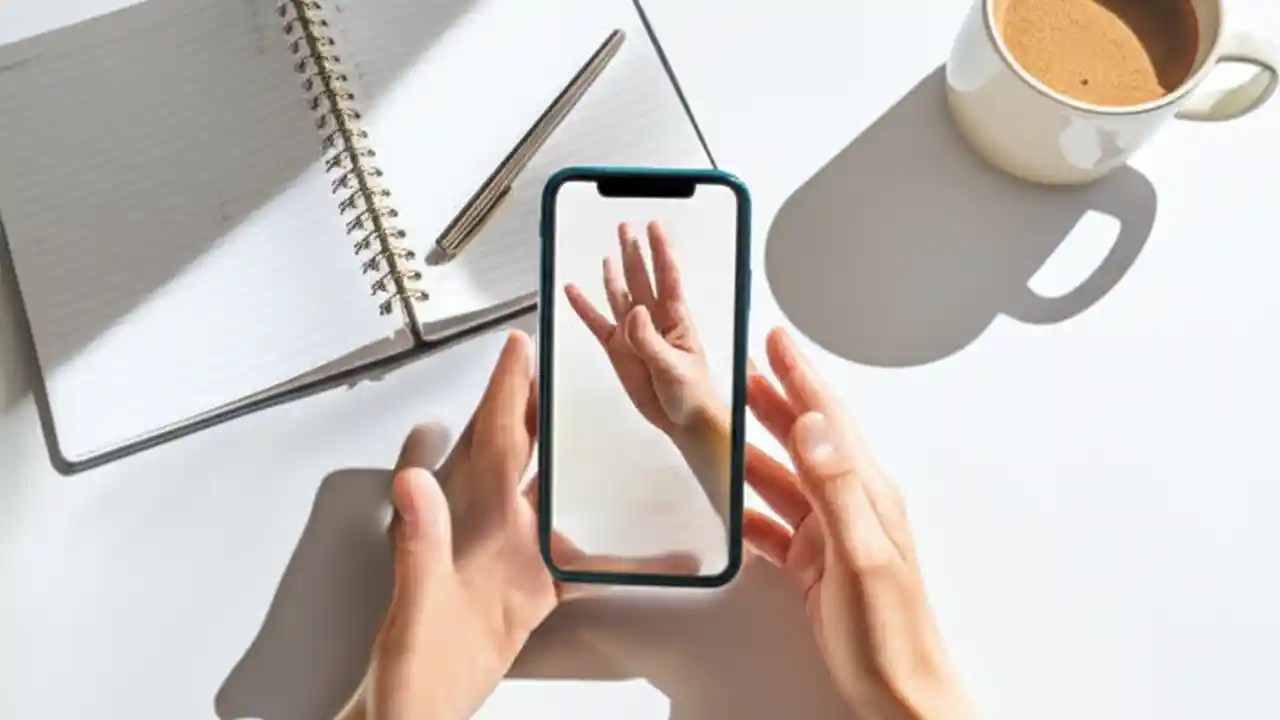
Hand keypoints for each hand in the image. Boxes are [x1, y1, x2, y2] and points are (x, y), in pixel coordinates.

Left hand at [339, 332, 691, 719]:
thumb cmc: (406, 668)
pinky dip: (620, 556)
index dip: (507, 390)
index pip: (495, 443)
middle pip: (524, 453)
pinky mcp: (531, 590)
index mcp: (468, 524)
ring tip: (609, 433)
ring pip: (552, 494)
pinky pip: (583, 563)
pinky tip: (655, 554)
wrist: (418, 712)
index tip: (520, 345)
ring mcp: (514, 558)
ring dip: (576, 463)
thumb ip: (420, 546)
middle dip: (541, 405)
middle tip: (566, 365)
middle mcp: (494, 531)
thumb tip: (413, 482)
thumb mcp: (415, 608)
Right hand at [564, 221, 724, 440]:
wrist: (682, 420)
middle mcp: (653, 319)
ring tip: (610, 251)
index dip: (661, 250)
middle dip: (635, 252)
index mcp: (675, 319)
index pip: (668, 276)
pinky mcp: (618, 349)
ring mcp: (634, 333)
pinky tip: (575, 291)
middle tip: (626, 228)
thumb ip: (650, 341)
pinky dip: (585, 307)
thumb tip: (634, 313)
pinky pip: (598, 323)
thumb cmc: (691, 393)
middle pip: (642, 278)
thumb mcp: (673, 367)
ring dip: (615, 273)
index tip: (654, 227)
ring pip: (621, 295)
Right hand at [743, 328, 977, 719]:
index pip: (828, 419)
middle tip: (743, 367)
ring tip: (723, 421)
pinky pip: (770, 525)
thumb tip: (813, 425)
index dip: (801, 376)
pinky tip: (726, 500)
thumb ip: (835, 487)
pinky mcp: (813, 564)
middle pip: (802, 439)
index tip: (778, 340)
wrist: (900, 694)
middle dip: (772, 399)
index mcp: (866, 492)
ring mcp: (830, 534)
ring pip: (780, 477)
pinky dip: (744, 507)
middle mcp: (848, 505)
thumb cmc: (891, 634)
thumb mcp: (862, 553)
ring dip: (751, 447)